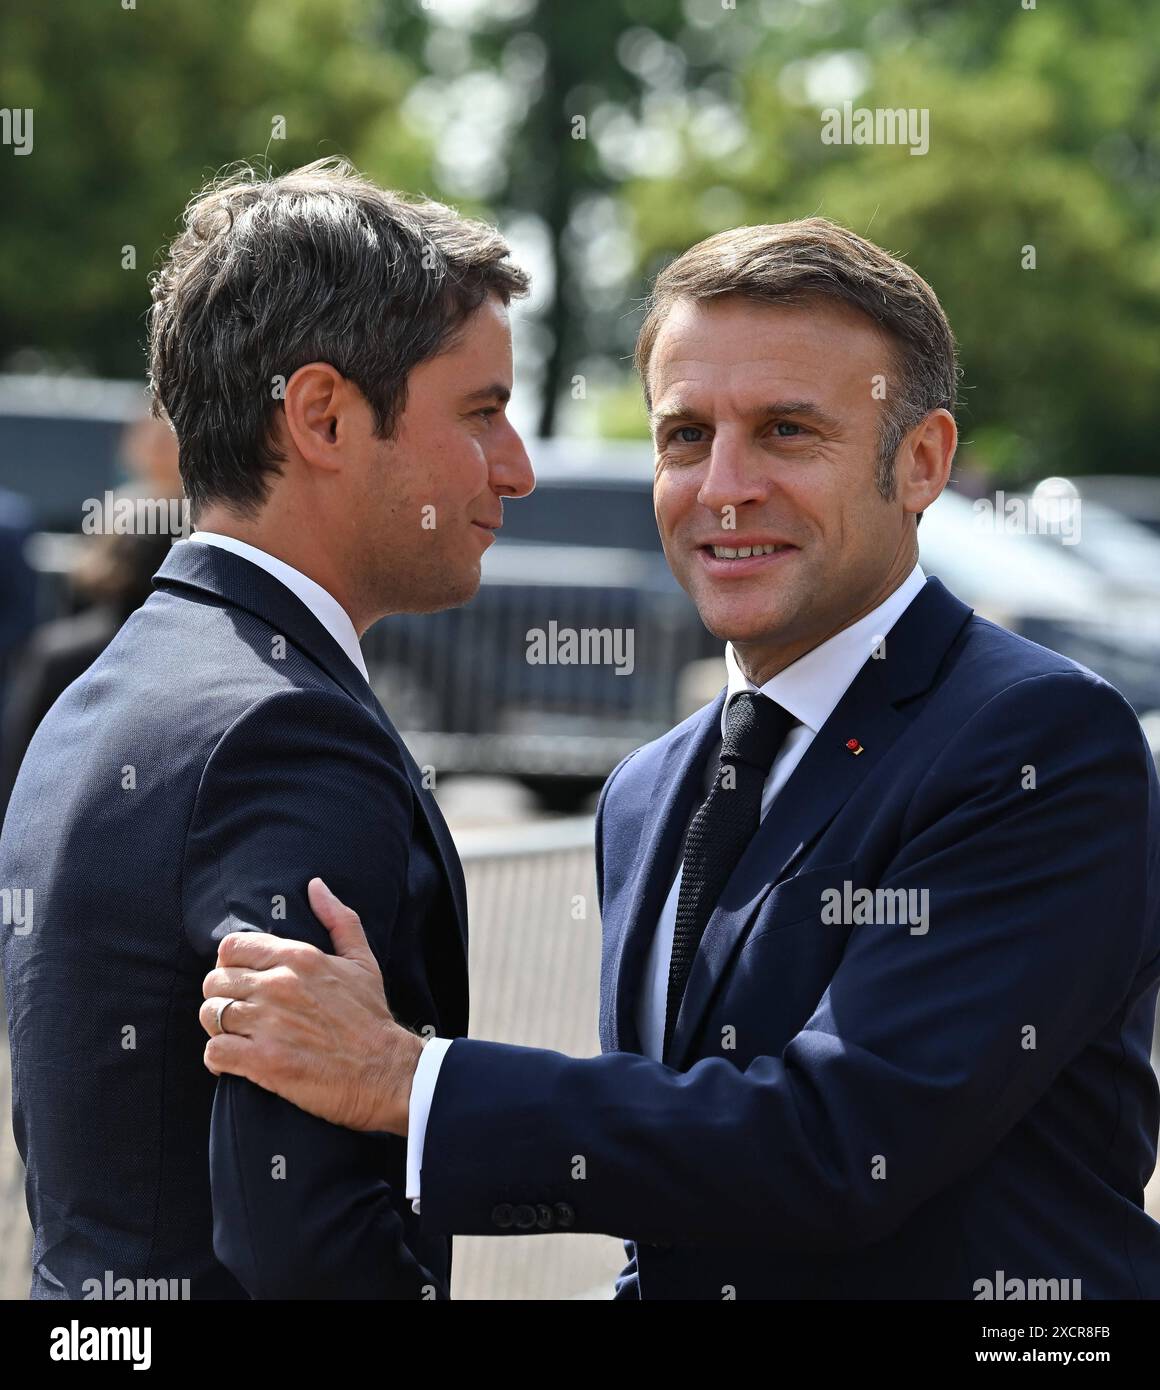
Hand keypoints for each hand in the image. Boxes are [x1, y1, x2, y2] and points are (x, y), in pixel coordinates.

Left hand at [199, 878, 422, 1133]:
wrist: (385, 1071)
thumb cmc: (371, 1017)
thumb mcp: (362, 960)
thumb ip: (338, 919)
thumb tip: (316, 886)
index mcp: (299, 957)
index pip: (232, 947)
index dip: (230, 964)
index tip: (241, 980)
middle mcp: (279, 985)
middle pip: (215, 981)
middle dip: (222, 997)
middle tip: (239, 1012)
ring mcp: (269, 1024)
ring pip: (210, 1015)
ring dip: (218, 1027)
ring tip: (236, 1036)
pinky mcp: (263, 1061)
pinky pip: (214, 1052)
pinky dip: (217, 1058)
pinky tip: (233, 1061)